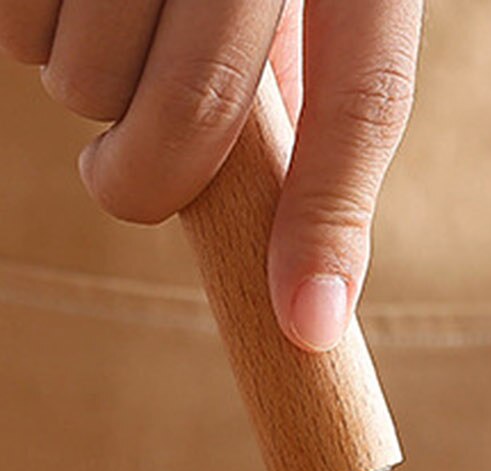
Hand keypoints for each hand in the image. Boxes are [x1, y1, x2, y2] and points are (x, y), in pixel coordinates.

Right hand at [1, 0, 421, 351]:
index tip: (303, 326)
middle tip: (131, 185)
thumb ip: (318, 87)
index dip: (329, 222)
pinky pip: (13, 17)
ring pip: (87, 67)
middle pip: (198, 106)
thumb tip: (305, 262)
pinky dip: (27, 33)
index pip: (363, 100)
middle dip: (150, 182)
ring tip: (109, 48)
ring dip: (85, 93)